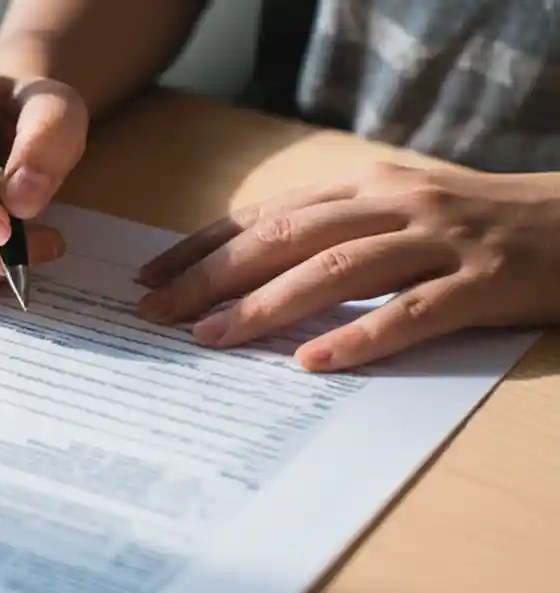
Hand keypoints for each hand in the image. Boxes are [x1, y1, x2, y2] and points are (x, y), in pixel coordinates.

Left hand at [137, 162, 559, 370]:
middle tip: (156, 314)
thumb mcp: (399, 212)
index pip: (266, 216)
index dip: (203, 246)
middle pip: (286, 238)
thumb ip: (335, 233)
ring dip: (266, 306)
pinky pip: (413, 312)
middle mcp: (394, 204)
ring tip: (212, 339)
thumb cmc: (476, 225)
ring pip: (337, 270)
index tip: (151, 276)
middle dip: (212, 277)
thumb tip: (249, 274)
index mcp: (367, 186)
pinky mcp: (483, 282)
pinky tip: (314, 364)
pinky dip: (361, 338)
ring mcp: (441, 240)